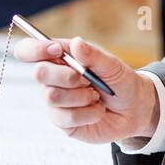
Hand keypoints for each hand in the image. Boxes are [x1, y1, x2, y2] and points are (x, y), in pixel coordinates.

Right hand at [14, 36, 159, 144]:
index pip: (29, 49)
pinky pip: (67, 117)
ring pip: (53, 97)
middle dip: (67, 76)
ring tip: (97, 96)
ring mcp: (56, 101)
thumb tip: (76, 43)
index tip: (56, 50)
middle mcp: (53, 78)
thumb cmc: (121, 82)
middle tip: (88, 80)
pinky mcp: (62, 121)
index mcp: (61, 58)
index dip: (35, 49)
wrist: (135, 110)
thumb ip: (93, 55)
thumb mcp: (112, 65)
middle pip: (39, 73)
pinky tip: (97, 110)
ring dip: (81, 96)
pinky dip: (88, 113)